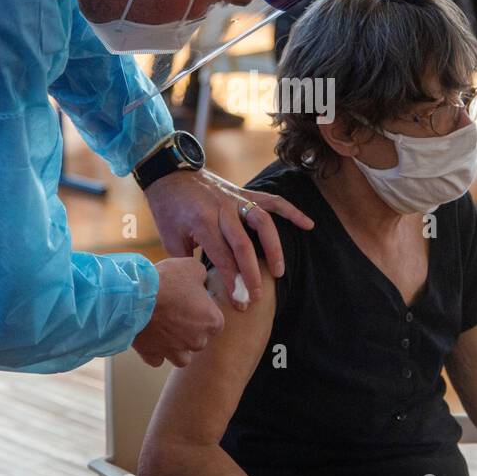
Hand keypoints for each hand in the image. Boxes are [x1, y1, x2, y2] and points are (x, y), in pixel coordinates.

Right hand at [131, 257, 222, 367]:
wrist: (135, 297)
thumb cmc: (167, 281)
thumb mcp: (192, 267)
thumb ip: (201, 276)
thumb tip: (200, 280)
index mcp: (212, 322)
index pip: (215, 322)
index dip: (203, 311)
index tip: (192, 303)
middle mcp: (197, 341)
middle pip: (198, 339)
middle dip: (190, 330)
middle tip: (176, 312)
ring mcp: (174, 351)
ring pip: (182, 357)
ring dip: (176, 346)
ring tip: (166, 330)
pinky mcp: (152, 355)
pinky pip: (157, 359)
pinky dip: (155, 351)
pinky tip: (151, 337)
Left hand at [143, 169, 313, 307]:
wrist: (169, 173)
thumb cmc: (168, 210)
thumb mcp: (170, 238)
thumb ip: (187, 261)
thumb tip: (202, 284)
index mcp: (202, 223)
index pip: (222, 257)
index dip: (232, 281)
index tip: (239, 302)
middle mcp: (222, 210)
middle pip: (243, 245)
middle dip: (252, 273)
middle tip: (257, 296)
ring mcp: (235, 200)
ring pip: (262, 222)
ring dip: (274, 248)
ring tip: (279, 272)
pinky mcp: (244, 193)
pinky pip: (272, 200)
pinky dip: (291, 211)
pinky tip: (308, 225)